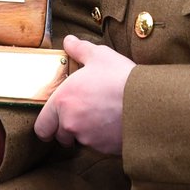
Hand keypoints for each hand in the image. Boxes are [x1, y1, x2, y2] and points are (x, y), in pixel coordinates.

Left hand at [34, 34, 133, 154]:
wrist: (147, 102)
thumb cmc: (120, 77)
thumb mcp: (99, 56)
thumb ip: (79, 49)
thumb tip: (69, 41)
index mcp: (63, 100)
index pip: (42, 127)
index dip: (47, 125)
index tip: (54, 122)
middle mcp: (70, 123)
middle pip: (60, 136)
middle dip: (68, 130)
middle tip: (81, 116)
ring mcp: (87, 138)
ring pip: (80, 140)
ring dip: (86, 133)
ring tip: (101, 116)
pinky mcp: (104, 149)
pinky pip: (98, 146)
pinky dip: (103, 138)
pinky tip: (113, 123)